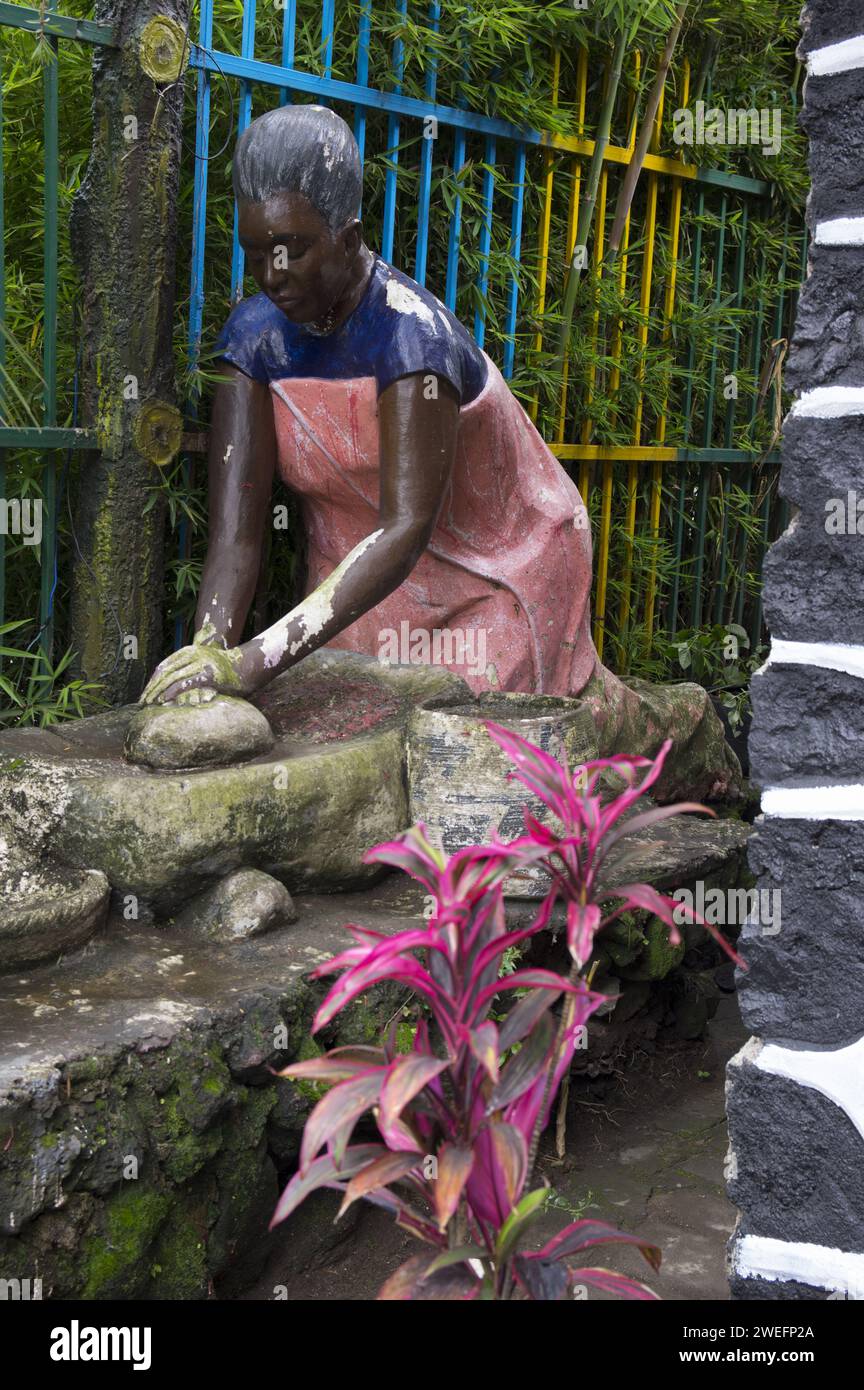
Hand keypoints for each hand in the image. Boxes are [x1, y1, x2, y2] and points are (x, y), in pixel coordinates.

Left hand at [140, 630, 255, 705]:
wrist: (249, 665)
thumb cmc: (226, 668)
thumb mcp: (204, 663)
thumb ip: (190, 669)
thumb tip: (172, 686)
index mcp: (189, 651)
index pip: (164, 666)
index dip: (153, 680)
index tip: (145, 693)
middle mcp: (193, 655)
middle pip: (166, 671)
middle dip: (152, 687)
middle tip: (142, 701)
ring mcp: (201, 663)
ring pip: (173, 677)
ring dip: (159, 691)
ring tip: (150, 702)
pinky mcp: (209, 674)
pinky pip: (186, 683)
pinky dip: (173, 692)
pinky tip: (164, 699)